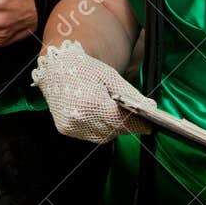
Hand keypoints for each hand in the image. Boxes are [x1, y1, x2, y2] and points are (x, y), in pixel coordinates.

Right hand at [31, 40, 153, 143]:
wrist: (55, 68)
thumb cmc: (83, 68)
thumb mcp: (110, 76)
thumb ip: (130, 94)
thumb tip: (150, 107)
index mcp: (90, 102)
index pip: (121, 121)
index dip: (137, 124)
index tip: (150, 125)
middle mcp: (78, 118)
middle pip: (113, 130)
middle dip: (128, 126)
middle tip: (140, 121)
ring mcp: (70, 126)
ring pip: (103, 136)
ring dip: (114, 128)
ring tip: (119, 116)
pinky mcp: (65, 129)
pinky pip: (91, 135)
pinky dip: (100, 129)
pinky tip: (102, 116)